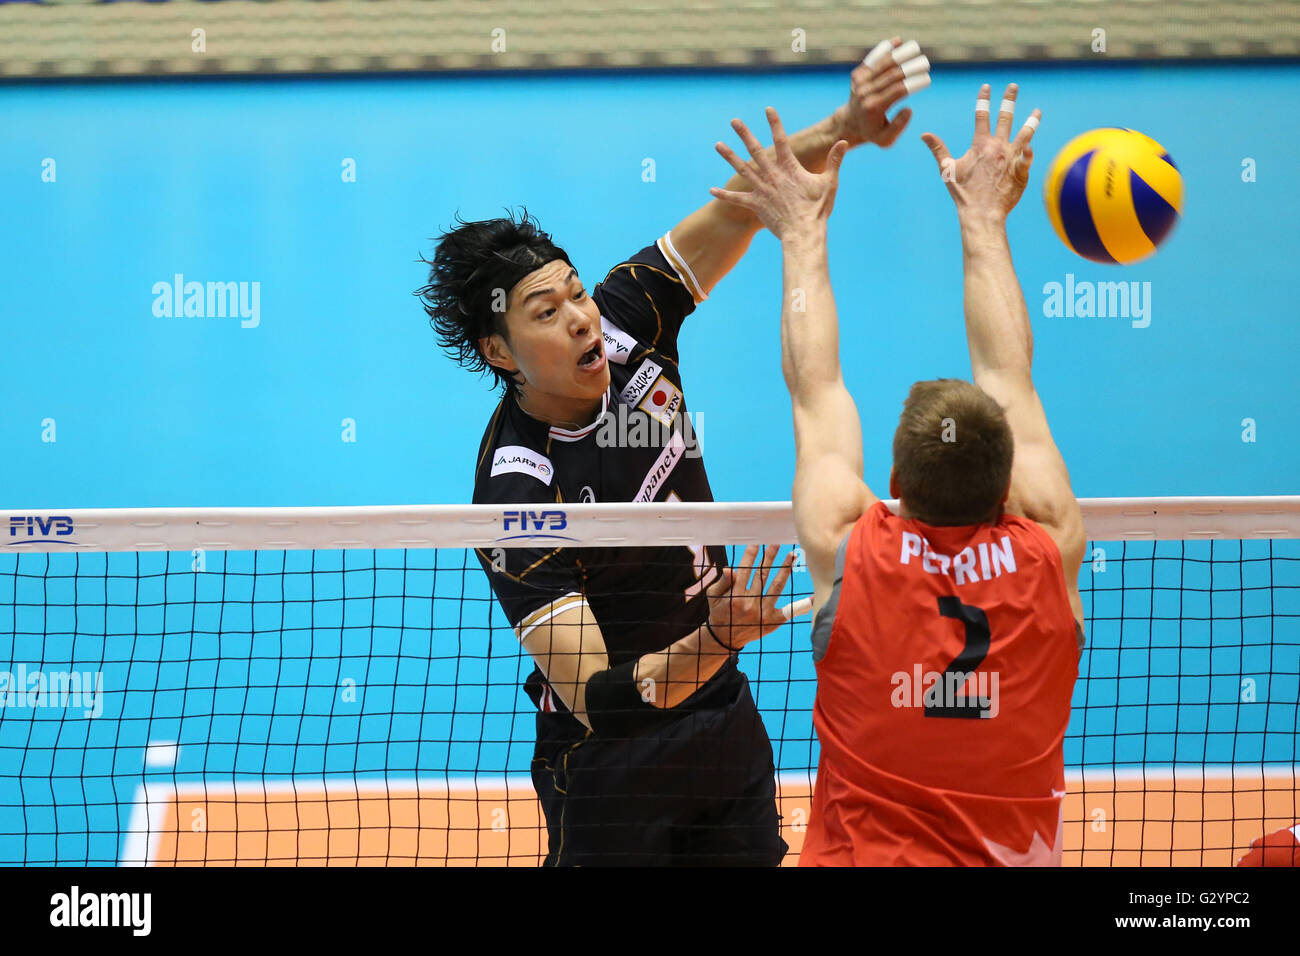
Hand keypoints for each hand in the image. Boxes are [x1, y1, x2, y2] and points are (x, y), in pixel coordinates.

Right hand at [704, 544, 796, 650]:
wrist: (726, 638)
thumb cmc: (719, 612)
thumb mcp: (714, 597)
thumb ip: (723, 582)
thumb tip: (731, 569)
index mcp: (735, 596)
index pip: (745, 571)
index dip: (750, 557)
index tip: (756, 544)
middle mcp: (750, 604)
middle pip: (762, 576)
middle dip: (769, 558)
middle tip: (776, 544)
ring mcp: (762, 613)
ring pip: (776, 587)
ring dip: (784, 570)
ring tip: (791, 556)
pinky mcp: (772, 621)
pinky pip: (788, 611)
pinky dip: (801, 606)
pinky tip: (812, 598)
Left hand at [710, 107, 848, 239]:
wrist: (803, 233)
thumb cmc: (817, 209)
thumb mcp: (829, 183)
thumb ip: (834, 161)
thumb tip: (843, 141)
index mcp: (789, 168)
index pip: (781, 140)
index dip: (775, 124)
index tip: (768, 109)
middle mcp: (772, 175)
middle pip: (756, 150)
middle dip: (744, 134)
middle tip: (734, 121)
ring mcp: (762, 190)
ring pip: (742, 169)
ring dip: (729, 156)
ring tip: (717, 145)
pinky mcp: (756, 205)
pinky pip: (737, 199)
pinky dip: (724, 195)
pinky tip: (712, 190)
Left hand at [834, 37, 920, 147]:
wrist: (850, 123)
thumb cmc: (873, 132)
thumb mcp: (885, 139)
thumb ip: (898, 126)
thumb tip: (909, 109)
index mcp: (874, 108)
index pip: (898, 91)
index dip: (914, 83)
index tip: (927, 78)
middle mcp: (865, 93)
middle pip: (892, 75)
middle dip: (910, 67)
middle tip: (926, 62)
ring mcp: (860, 82)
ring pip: (882, 64)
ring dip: (900, 54)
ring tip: (916, 48)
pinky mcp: (857, 74)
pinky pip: (873, 60)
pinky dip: (885, 49)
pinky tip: (898, 41)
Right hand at [920, 83, 1040, 221]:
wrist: (982, 213)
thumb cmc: (963, 193)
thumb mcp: (947, 169)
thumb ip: (938, 149)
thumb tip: (924, 134)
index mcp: (980, 144)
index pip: (982, 115)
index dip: (984, 99)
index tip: (986, 87)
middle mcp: (998, 146)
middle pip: (1005, 117)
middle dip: (1009, 99)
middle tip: (1013, 86)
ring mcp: (1012, 158)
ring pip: (1025, 134)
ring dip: (1031, 121)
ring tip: (1037, 112)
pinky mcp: (1021, 171)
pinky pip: (1028, 157)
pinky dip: (1030, 152)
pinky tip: (1031, 146)